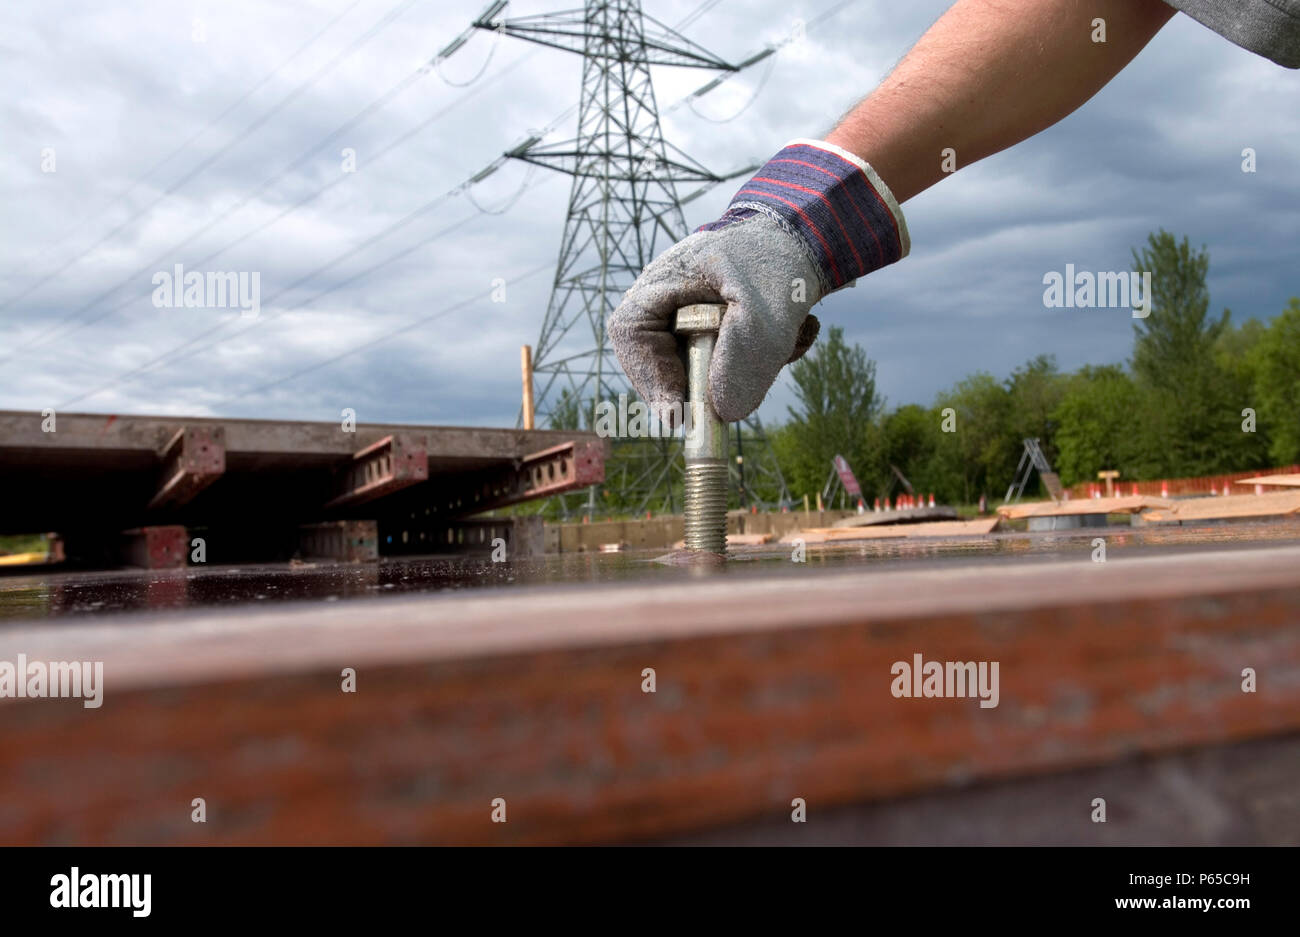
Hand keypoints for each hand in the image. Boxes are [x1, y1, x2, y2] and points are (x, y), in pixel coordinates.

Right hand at [609, 139, 907, 422]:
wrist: (815, 236)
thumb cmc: (779, 262)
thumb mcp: (765, 311)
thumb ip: (744, 359)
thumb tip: (723, 413)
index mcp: (660, 284)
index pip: (632, 338)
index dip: (652, 380)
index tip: (684, 413)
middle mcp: (668, 302)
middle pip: (667, 362)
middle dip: (715, 378)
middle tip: (754, 383)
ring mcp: (694, 317)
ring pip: (706, 368)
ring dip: (753, 366)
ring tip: (792, 339)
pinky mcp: (722, 329)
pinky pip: (732, 363)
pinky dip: (766, 359)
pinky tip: (795, 333)